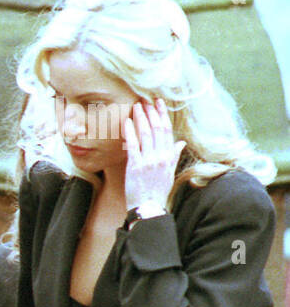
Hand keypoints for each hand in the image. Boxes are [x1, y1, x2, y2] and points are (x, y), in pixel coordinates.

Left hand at [123, 98, 183, 215]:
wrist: (149, 207)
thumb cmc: (158, 191)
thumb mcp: (169, 172)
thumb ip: (174, 156)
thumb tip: (180, 143)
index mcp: (169, 157)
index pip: (167, 131)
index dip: (163, 116)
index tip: (159, 104)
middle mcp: (161, 156)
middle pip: (158, 129)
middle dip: (152, 113)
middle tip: (146, 99)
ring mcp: (149, 160)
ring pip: (146, 134)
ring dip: (141, 119)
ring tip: (136, 106)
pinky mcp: (136, 166)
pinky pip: (133, 146)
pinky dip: (130, 133)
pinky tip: (126, 122)